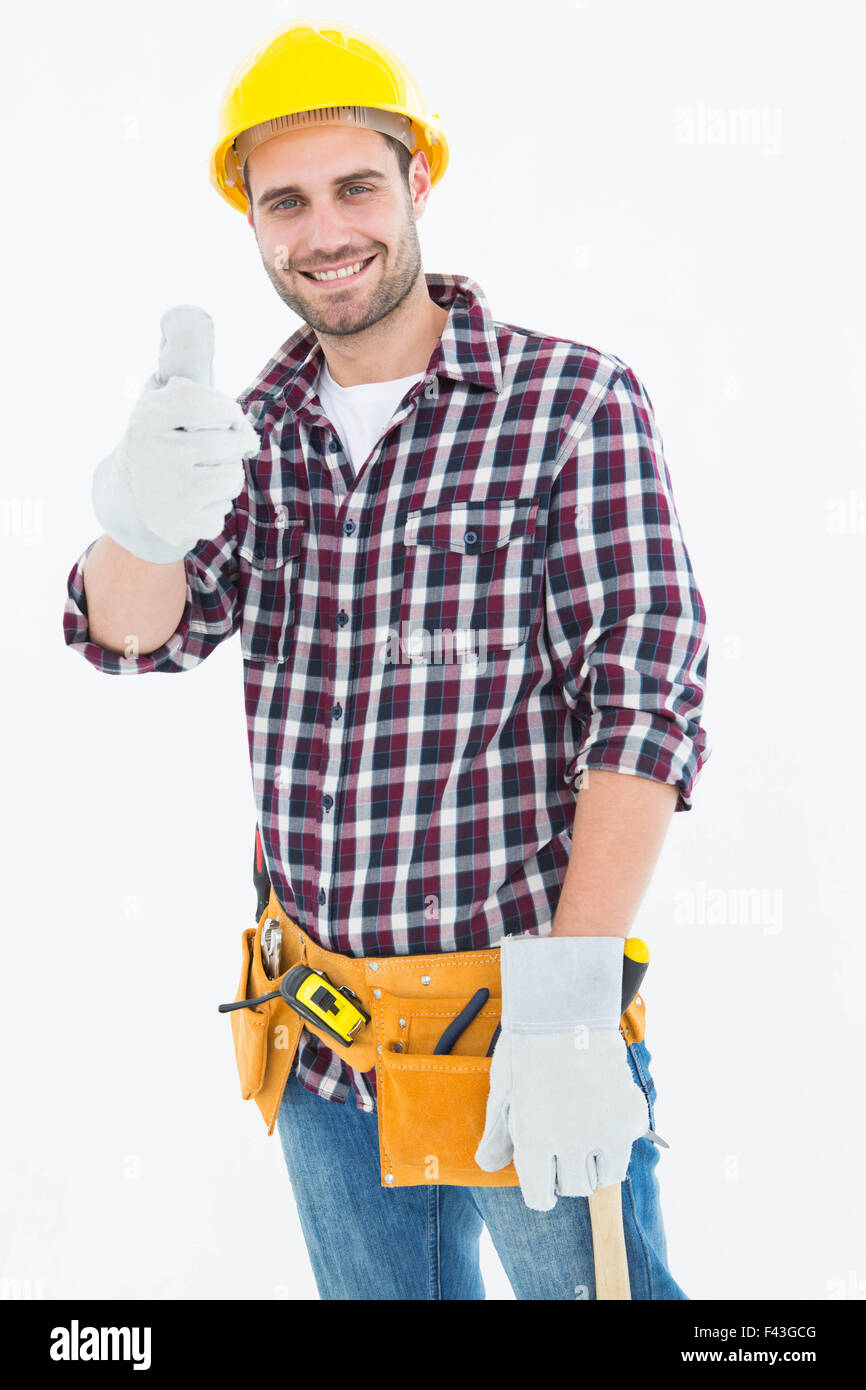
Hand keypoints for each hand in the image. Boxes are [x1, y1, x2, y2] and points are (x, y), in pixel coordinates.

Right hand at [91, 305, 259, 562]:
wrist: (128, 499)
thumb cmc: (162, 437)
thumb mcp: (164, 394)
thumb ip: (183, 358)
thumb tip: (189, 313)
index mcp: (150, 414)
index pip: (209, 402)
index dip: (228, 411)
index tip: (230, 418)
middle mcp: (155, 451)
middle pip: (231, 443)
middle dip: (231, 446)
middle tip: (211, 449)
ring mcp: (166, 491)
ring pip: (232, 479)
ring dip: (225, 479)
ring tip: (199, 475)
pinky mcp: (177, 524)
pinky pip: (221, 513)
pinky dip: (213, 510)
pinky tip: (190, 503)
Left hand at [474, 933, 648, 1211]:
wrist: (566, 1005)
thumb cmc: (527, 1044)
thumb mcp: (503, 1088)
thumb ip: (498, 1133)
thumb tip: (488, 1165)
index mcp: (532, 1141)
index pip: (540, 1198)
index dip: (541, 1187)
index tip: (546, 1173)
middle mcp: (570, 1144)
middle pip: (576, 1188)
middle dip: (568, 1171)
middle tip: (564, 1141)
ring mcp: (605, 1131)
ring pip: (607, 1176)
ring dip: (597, 1161)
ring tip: (587, 1130)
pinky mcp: (631, 1116)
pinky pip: (629, 1144)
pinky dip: (620, 1133)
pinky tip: (604, 1107)